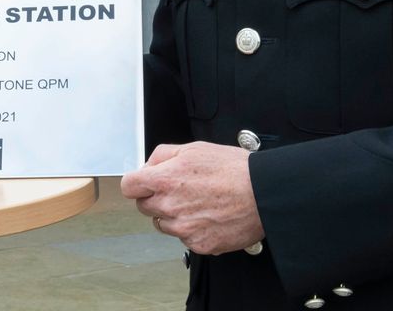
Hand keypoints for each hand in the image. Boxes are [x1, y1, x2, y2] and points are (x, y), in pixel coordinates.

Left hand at [119, 142, 264, 254]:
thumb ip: (163, 155)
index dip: (137, 182)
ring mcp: (183, 229)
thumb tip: (148, 165)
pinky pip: (184, 238)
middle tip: (179, 190)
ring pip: (163, 224)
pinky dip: (192, 229)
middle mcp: (170, 207)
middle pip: (144, 206)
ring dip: (173, 215)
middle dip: (155, 197)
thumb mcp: (194, 148)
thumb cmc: (233, 169)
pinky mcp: (199, 245)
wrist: (263, 194)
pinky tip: (209, 216)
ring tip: (198, 203)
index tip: (144, 183)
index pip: (129, 187)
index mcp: (165, 180)